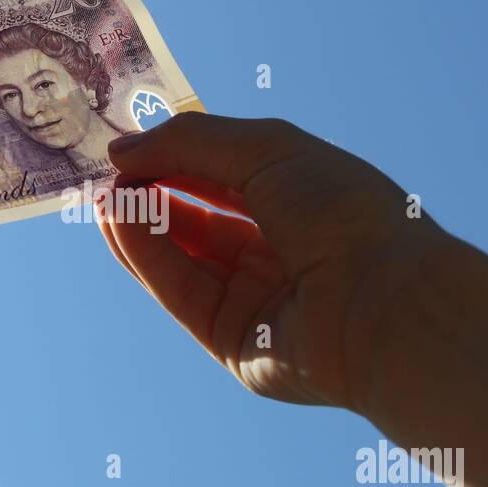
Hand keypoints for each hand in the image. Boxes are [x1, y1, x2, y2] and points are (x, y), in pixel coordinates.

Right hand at [97, 112, 448, 409]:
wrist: (384, 302)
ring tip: (103, 198)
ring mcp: (259, 301)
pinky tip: (120, 223)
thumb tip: (121, 148)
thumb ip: (191, 142)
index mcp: (303, 202)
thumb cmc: (344, 212)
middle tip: (106, 175)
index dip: (176, 160)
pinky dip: (148, 259)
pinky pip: (183, 296)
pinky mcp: (237, 345)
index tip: (129, 148)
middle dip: (152, 195)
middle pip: (199, 221)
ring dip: (141, 226)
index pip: (226, 176)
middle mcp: (282, 252)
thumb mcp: (267, 149)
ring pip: (183, 261)